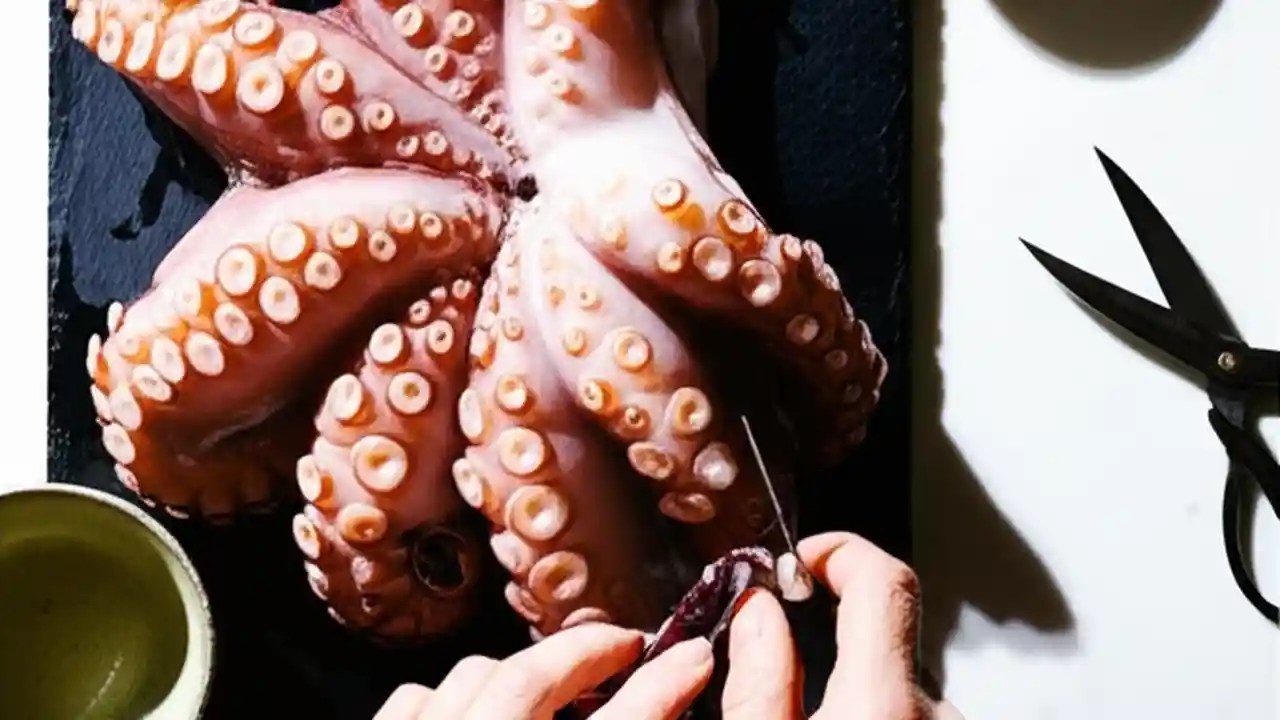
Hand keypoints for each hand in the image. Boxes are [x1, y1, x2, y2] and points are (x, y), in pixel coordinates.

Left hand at [372, 623, 713, 719]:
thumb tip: (651, 704)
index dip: (663, 687)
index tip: (695, 658)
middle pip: (529, 682)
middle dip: (587, 653)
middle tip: (630, 648)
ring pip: (471, 679)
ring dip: (524, 671)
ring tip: (562, 682)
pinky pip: (414, 703)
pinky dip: (453, 697)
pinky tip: (477, 708)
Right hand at [720, 532, 963, 719]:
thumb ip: (758, 683)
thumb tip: (757, 610)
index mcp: (881, 705)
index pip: (884, 579)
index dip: (839, 552)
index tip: (803, 561)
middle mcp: (935, 714)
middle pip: (884, 634)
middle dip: (836, 638)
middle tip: (789, 666)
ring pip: (900, 679)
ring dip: (862, 690)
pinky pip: (917, 712)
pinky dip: (885, 716)